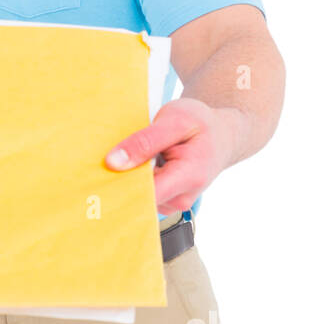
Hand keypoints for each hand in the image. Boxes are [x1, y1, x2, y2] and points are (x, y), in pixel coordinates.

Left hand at [104, 98, 239, 212]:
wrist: (222, 135)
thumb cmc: (201, 123)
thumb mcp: (175, 120)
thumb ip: (145, 141)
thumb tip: (113, 163)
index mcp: (189, 176)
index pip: (146, 195)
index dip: (121, 186)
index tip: (100, 176)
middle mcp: (182, 198)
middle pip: (138, 198)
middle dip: (121, 179)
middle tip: (106, 158)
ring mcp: (174, 203)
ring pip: (138, 196)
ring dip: (129, 177)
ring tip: (134, 155)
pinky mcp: (167, 201)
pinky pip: (142, 194)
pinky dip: (135, 179)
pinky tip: (139, 164)